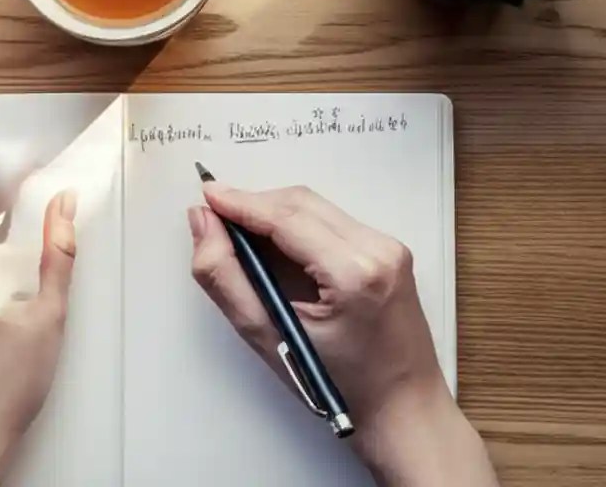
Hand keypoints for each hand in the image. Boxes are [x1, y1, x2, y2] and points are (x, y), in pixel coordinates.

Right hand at [189, 184, 498, 486]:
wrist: (402, 409)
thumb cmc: (339, 387)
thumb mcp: (268, 337)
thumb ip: (225, 277)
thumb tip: (203, 225)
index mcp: (354, 272)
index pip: (285, 217)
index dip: (240, 202)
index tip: (206, 195)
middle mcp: (378, 249)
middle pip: (301, 202)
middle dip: (254, 204)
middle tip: (214, 215)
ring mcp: (390, 247)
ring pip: (317, 208)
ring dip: (274, 213)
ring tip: (239, 232)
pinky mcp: (390, 252)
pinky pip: (333, 222)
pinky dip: (298, 225)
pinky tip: (276, 245)